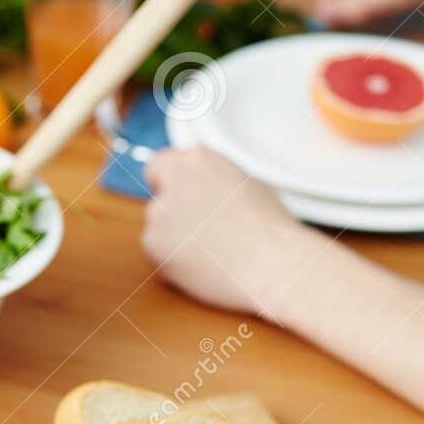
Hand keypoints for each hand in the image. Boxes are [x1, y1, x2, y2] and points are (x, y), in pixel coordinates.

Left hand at [141, 147, 310, 316]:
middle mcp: (175, 179)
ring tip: (210, 251)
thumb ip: (211, 183)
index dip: (168, 187)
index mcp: (199, 159)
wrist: (271, 262)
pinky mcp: (152, 242)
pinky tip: (201, 264)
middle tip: (199, 234)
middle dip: (172, 217)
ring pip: (156, 228)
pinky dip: (172, 261)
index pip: (160, 166)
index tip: (179, 202)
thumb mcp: (243, 184)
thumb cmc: (268, 228)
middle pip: (157, 200)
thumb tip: (200, 192)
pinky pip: (156, 254)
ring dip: (173, 240)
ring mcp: (160, 211)